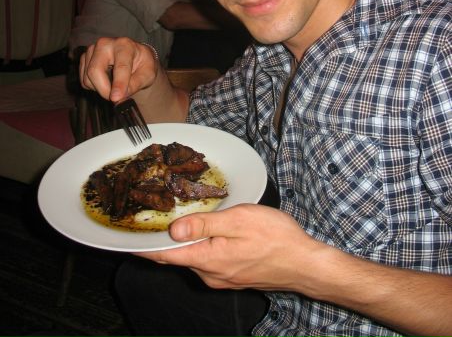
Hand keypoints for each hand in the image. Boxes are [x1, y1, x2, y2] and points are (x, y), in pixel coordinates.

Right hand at [79, 37, 157, 102]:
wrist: (134, 57)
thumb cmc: (142, 64)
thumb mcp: (148, 74)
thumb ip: (136, 84)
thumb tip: (120, 96)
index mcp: (125, 45)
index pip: (120, 66)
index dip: (119, 84)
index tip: (116, 98)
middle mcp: (105, 44)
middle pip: (95, 70)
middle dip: (104, 90)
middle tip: (115, 99)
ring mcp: (92, 50)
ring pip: (87, 77)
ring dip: (100, 89)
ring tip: (114, 87)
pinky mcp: (84, 58)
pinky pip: (83, 80)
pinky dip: (94, 87)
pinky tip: (105, 82)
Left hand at [137, 204, 322, 291]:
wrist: (305, 264)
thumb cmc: (275, 238)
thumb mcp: (238, 221)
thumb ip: (204, 224)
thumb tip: (174, 230)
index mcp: (208, 259)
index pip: (164, 256)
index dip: (143, 246)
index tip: (125, 238)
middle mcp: (210, 274)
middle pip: (177, 257)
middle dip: (164, 240)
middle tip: (154, 217)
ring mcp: (223, 278)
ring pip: (194, 258)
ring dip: (185, 242)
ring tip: (179, 219)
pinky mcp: (234, 277)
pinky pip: (209, 261)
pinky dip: (201, 247)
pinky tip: (208, 232)